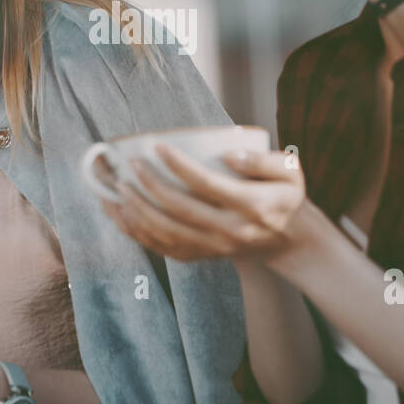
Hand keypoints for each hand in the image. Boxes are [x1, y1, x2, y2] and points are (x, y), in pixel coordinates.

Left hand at [99, 143, 310, 263]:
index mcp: (254, 206)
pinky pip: (163, 248)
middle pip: (181, 211)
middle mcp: (232, 232)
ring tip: (115, 189)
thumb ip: (263, 160)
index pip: (208, 186)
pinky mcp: (202, 256)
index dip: (180, 166)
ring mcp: (215, 249)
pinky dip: (138, 232)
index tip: (157, 146)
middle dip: (150, 187)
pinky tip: (120, 214)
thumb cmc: (284, 194)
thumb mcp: (289, 171)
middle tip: (130, 164)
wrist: (287, 239)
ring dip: (136, 212)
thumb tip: (228, 154)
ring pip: (167, 234)